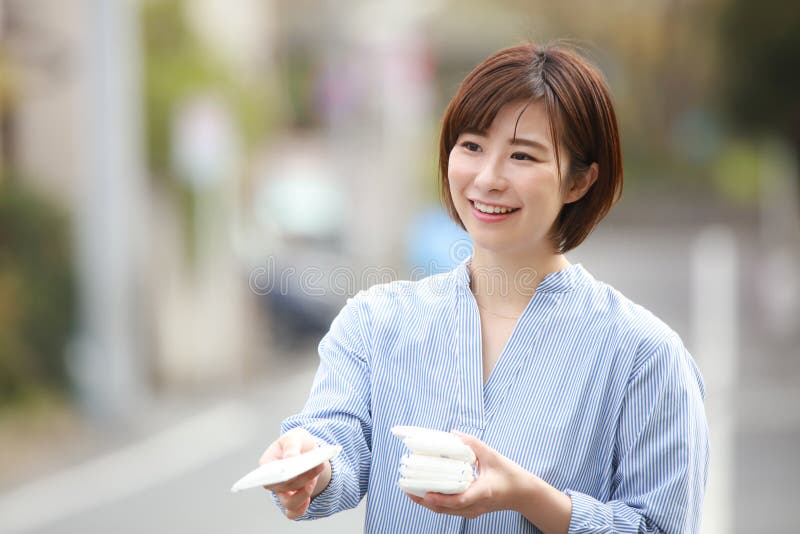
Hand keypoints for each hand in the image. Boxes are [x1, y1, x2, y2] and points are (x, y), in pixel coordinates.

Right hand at [260, 428, 330, 519]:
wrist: (306, 450)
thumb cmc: (296, 442)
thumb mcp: (294, 438)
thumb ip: (291, 446)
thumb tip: (291, 458)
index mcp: (267, 464)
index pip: (266, 475)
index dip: (276, 477)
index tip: (288, 474)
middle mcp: (272, 481)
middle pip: (281, 488)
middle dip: (299, 480)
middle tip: (316, 467)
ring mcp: (281, 492)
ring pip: (288, 503)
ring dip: (303, 494)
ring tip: (313, 481)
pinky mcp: (293, 500)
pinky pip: (293, 512)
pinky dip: (301, 509)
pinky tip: (309, 499)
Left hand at [405, 430, 527, 518]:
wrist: (523, 494)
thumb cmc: (510, 475)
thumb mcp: (493, 455)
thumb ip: (473, 444)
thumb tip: (453, 435)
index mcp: (482, 492)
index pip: (459, 500)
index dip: (441, 498)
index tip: (426, 493)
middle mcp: (476, 506)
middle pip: (446, 508)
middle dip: (424, 500)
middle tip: (407, 488)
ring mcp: (473, 511)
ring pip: (446, 511)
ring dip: (427, 502)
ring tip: (411, 490)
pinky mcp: (471, 511)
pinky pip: (450, 509)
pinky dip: (436, 502)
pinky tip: (426, 492)